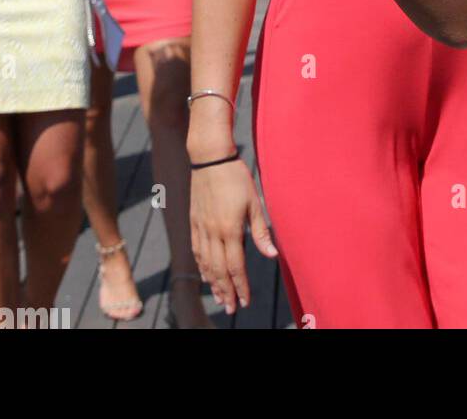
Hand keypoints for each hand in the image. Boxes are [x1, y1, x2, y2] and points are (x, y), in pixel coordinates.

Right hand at [189, 156, 276, 315]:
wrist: (210, 158)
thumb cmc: (236, 177)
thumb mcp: (254, 202)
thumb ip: (261, 232)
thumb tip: (272, 255)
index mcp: (230, 229)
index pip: (236, 266)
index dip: (241, 285)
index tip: (246, 301)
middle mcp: (213, 233)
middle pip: (219, 270)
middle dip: (226, 291)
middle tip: (231, 309)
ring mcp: (200, 228)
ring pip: (205, 264)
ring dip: (213, 283)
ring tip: (220, 298)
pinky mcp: (193, 221)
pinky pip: (196, 251)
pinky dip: (201, 267)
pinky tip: (205, 275)